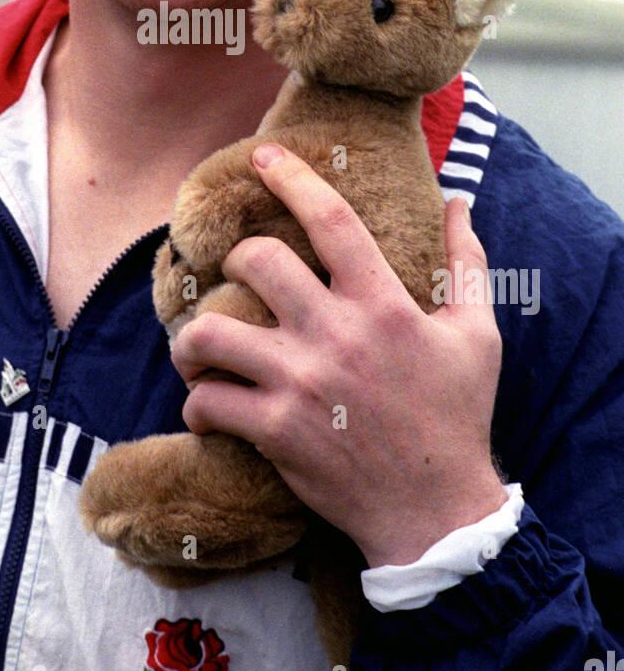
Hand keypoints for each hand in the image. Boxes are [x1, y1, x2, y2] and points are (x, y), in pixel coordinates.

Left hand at [172, 142, 507, 568]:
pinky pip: (208, 402)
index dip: (293, 178)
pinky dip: (198, 402)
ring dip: (194, 337)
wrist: (435, 513)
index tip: (263, 157)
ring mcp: (301, 384)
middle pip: (256, 261)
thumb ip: (464, 263)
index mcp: (383, 304)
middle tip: (237, 280)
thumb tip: (457, 201)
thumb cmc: (455, 416)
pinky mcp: (276, 431)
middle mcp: (336, 335)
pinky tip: (210, 404)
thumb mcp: (476, 335)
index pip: (331, 220)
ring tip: (200, 347)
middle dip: (236, 260)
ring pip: (211, 334)